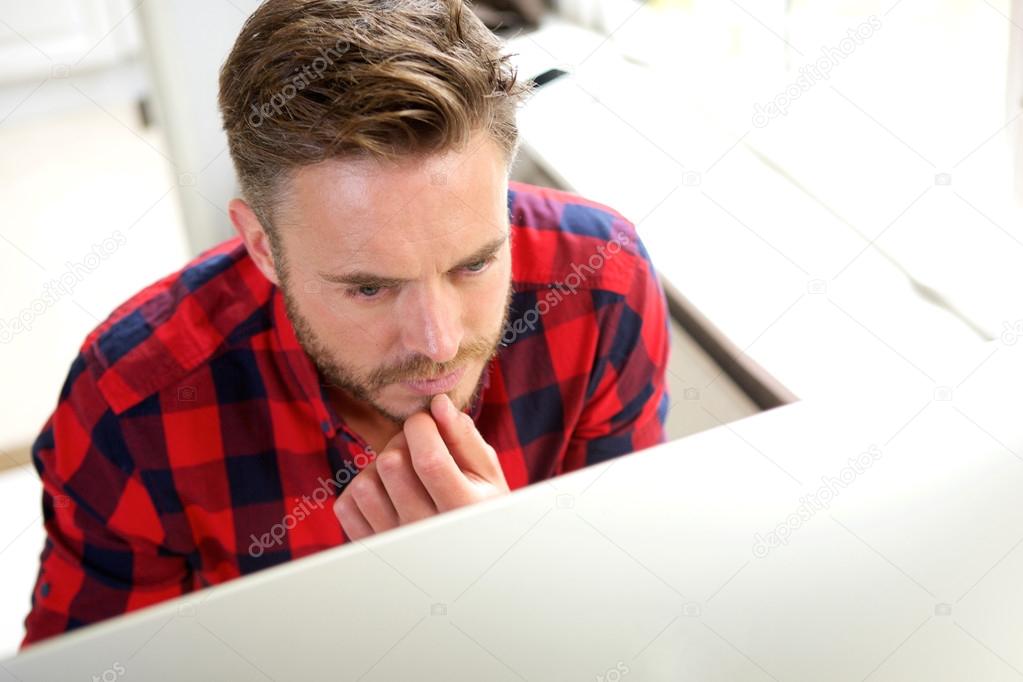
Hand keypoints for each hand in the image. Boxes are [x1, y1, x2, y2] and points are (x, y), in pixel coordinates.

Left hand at [333, 393, 508, 540]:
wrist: (468, 560)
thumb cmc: (479, 505)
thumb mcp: (487, 472)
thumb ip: (464, 436)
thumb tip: (437, 404)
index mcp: (462, 510)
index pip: (428, 458)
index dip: (421, 426)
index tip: (425, 420)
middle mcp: (425, 532)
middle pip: (391, 464)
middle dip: (402, 440)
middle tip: (418, 446)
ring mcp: (394, 544)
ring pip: (365, 482)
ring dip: (380, 466)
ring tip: (403, 472)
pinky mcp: (370, 547)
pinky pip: (347, 504)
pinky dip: (363, 488)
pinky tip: (387, 492)